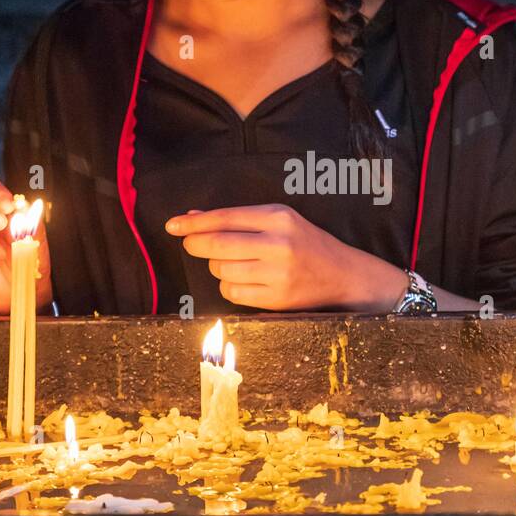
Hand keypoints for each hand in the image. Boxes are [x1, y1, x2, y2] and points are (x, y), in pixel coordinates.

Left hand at [165, 203, 406, 310]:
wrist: (343, 276)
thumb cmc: (306, 244)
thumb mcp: (279, 220)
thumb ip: (238, 218)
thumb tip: (192, 218)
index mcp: (279, 217)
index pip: (224, 218)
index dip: (193, 223)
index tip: (172, 225)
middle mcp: (278, 243)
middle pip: (216, 245)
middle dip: (196, 245)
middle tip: (191, 244)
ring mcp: (278, 273)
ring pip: (221, 270)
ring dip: (217, 267)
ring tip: (235, 263)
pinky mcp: (276, 299)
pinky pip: (232, 292)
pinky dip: (229, 286)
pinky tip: (243, 280)